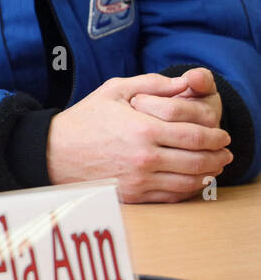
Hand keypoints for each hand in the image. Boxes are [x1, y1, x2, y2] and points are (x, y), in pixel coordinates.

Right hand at [48, 72, 231, 202]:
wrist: (53, 152)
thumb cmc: (84, 119)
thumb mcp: (114, 90)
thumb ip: (152, 84)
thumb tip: (185, 83)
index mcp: (143, 129)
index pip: (196, 135)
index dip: (217, 135)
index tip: (223, 134)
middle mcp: (145, 157)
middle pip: (199, 160)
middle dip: (219, 155)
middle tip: (226, 151)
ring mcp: (139, 179)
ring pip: (189, 181)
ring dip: (208, 173)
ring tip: (214, 166)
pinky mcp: (133, 195)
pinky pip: (172, 196)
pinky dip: (189, 189)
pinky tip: (193, 180)